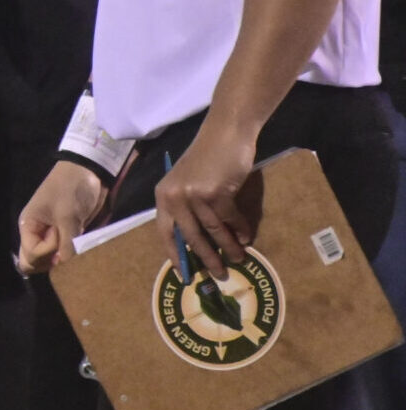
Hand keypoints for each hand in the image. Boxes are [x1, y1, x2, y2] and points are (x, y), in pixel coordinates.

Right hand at [17, 159, 106, 274]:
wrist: (88, 171)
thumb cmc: (71, 190)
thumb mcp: (68, 216)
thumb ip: (66, 244)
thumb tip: (66, 269)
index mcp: (28, 226)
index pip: (30, 255)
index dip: (46, 252)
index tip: (60, 235)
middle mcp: (37, 234)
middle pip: (34, 262)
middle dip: (49, 263)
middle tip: (66, 253)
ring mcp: (51, 235)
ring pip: (49, 261)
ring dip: (62, 262)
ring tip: (75, 252)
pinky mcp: (67, 235)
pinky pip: (64, 254)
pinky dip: (71, 257)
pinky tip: (81, 253)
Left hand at [154, 122, 257, 279]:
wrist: (225, 133)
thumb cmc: (208, 159)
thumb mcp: (189, 183)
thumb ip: (188, 208)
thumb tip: (201, 243)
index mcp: (163, 196)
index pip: (165, 232)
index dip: (174, 255)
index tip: (183, 274)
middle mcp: (174, 197)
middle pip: (190, 237)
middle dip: (206, 259)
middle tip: (219, 275)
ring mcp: (194, 195)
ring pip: (213, 230)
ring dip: (227, 247)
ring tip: (239, 259)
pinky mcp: (215, 193)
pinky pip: (229, 219)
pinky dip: (240, 229)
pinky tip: (246, 237)